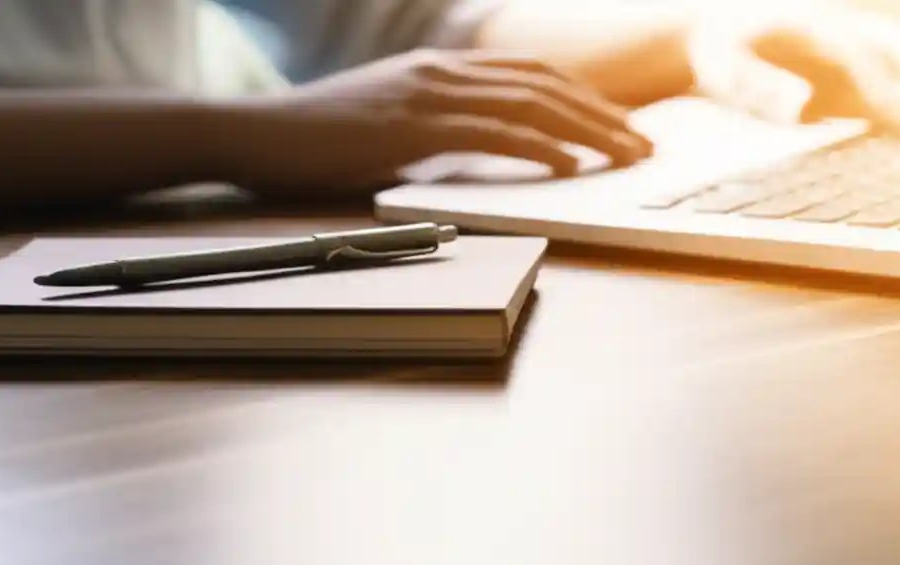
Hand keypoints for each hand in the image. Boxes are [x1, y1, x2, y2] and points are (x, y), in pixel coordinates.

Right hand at [220, 49, 653, 195]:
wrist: (255, 136)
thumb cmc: (318, 141)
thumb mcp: (389, 124)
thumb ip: (438, 128)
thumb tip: (485, 152)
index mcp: (439, 68)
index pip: (530, 75)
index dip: (583, 97)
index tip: (620, 123)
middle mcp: (441, 71)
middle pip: (544, 85)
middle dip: (602, 114)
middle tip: (644, 142)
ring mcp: (428, 93)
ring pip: (529, 104)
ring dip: (587, 129)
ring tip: (626, 153)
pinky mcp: (412, 124)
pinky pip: (492, 132)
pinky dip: (538, 145)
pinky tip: (570, 162)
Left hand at [690, 8, 899, 132]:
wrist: (722, 28)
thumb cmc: (719, 53)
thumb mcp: (722, 70)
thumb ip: (754, 89)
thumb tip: (796, 113)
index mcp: (811, 24)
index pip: (857, 55)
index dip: (883, 87)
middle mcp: (845, 23)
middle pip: (899, 50)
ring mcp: (861, 35)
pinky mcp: (870, 53)